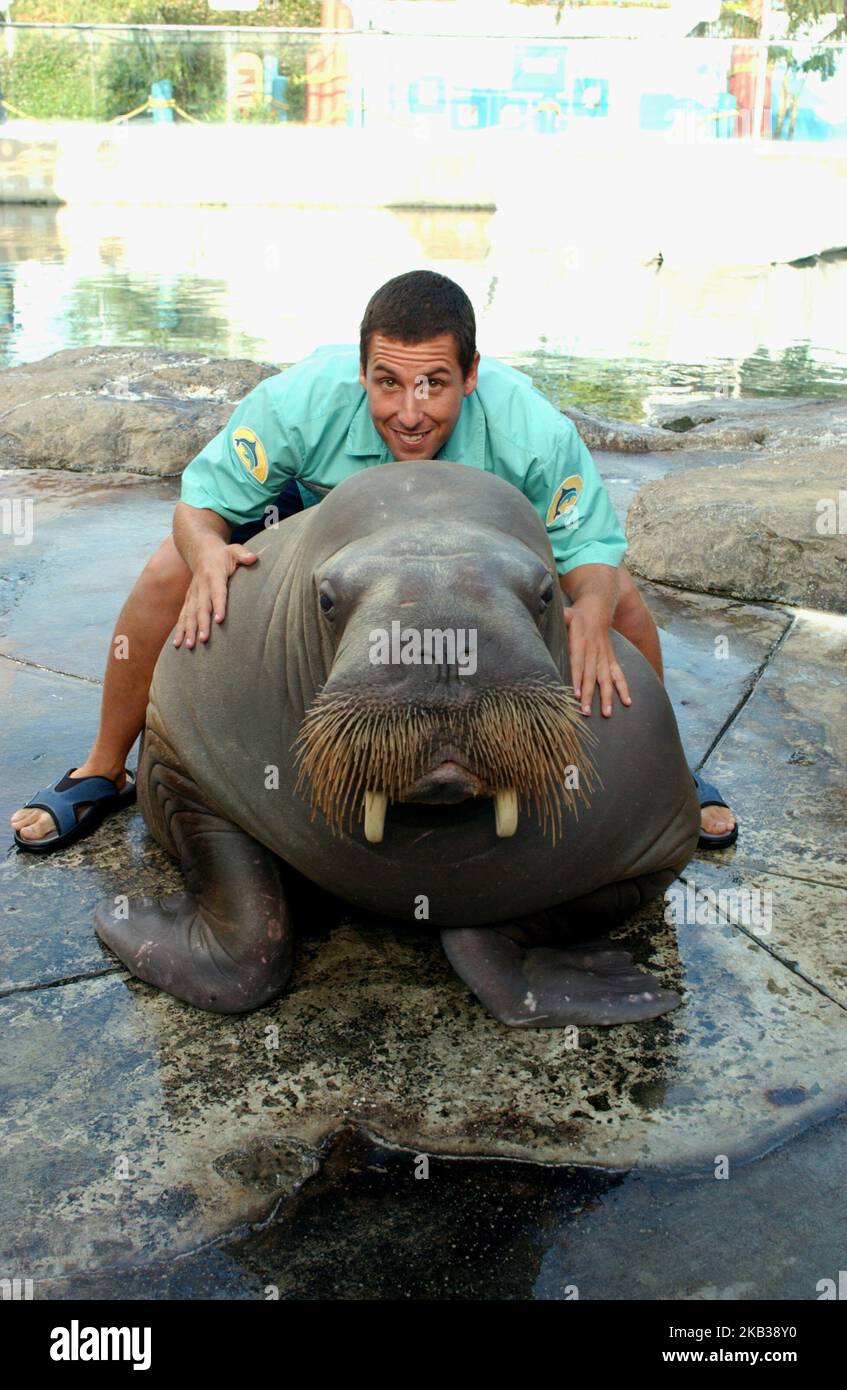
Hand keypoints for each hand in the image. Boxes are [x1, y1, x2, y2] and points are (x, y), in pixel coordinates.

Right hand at [173, 543, 257, 648]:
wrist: (201, 552)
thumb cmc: (223, 555)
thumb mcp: (234, 550)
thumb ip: (242, 554)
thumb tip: (253, 558)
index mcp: (214, 576)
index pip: (217, 592)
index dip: (218, 605)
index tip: (220, 620)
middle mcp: (201, 587)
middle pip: (202, 608)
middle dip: (202, 624)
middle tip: (203, 640)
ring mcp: (193, 594)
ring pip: (190, 614)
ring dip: (189, 630)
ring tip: (190, 646)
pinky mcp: (189, 600)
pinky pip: (183, 616)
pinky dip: (180, 630)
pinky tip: (177, 644)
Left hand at [563, 597, 631, 716]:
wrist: (597, 609)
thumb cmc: (577, 615)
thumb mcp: (565, 613)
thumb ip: (558, 618)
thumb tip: (542, 614)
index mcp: (581, 640)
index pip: (578, 662)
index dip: (577, 678)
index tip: (576, 694)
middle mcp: (594, 650)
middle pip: (591, 675)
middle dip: (589, 694)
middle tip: (585, 711)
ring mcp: (604, 656)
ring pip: (606, 679)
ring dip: (607, 697)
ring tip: (607, 713)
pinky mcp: (611, 659)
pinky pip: (619, 675)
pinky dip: (623, 688)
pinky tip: (627, 702)